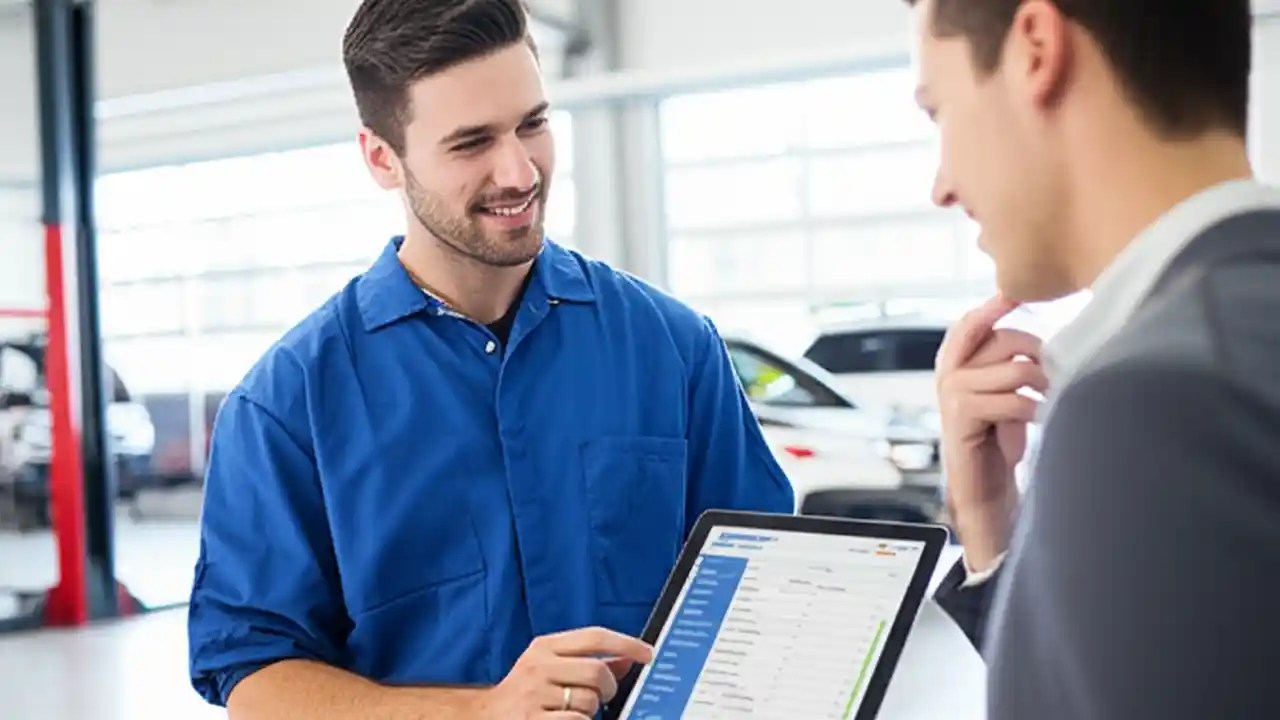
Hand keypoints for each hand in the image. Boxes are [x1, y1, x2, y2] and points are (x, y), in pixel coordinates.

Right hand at [470, 626, 653, 718]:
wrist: (482, 718)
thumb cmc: (524, 694)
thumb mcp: (550, 669)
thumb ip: (587, 662)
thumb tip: (628, 660)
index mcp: (544, 647)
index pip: (593, 636)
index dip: (626, 643)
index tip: (648, 654)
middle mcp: (537, 666)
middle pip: (597, 671)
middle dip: (608, 688)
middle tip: (602, 697)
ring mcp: (534, 695)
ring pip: (589, 701)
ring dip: (590, 713)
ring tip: (573, 713)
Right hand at [936, 296, 1048, 571]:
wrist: (983, 488)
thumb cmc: (998, 442)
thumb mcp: (1006, 394)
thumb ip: (1011, 365)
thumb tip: (1041, 343)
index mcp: (956, 364)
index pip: (971, 323)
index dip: (992, 307)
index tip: (1013, 293)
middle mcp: (950, 374)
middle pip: (1003, 340)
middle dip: (1037, 352)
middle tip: (1052, 374)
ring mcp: (953, 393)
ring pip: (1013, 369)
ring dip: (1042, 384)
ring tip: (1051, 399)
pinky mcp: (963, 415)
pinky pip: (1011, 399)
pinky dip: (1033, 409)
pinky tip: (1038, 419)